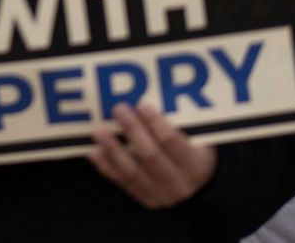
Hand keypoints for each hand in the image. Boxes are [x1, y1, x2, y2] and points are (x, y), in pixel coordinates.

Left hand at [89, 102, 216, 207]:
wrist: (200, 186)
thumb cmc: (194, 151)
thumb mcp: (197, 137)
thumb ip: (178, 122)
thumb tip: (148, 96)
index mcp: (196, 164)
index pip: (173, 142)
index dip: (156, 123)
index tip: (142, 104)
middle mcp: (180, 183)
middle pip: (151, 156)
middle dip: (133, 131)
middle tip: (119, 109)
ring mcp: (161, 195)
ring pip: (133, 172)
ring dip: (113, 150)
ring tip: (99, 131)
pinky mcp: (145, 199)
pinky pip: (123, 183)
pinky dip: (106, 167)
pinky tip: (95, 152)